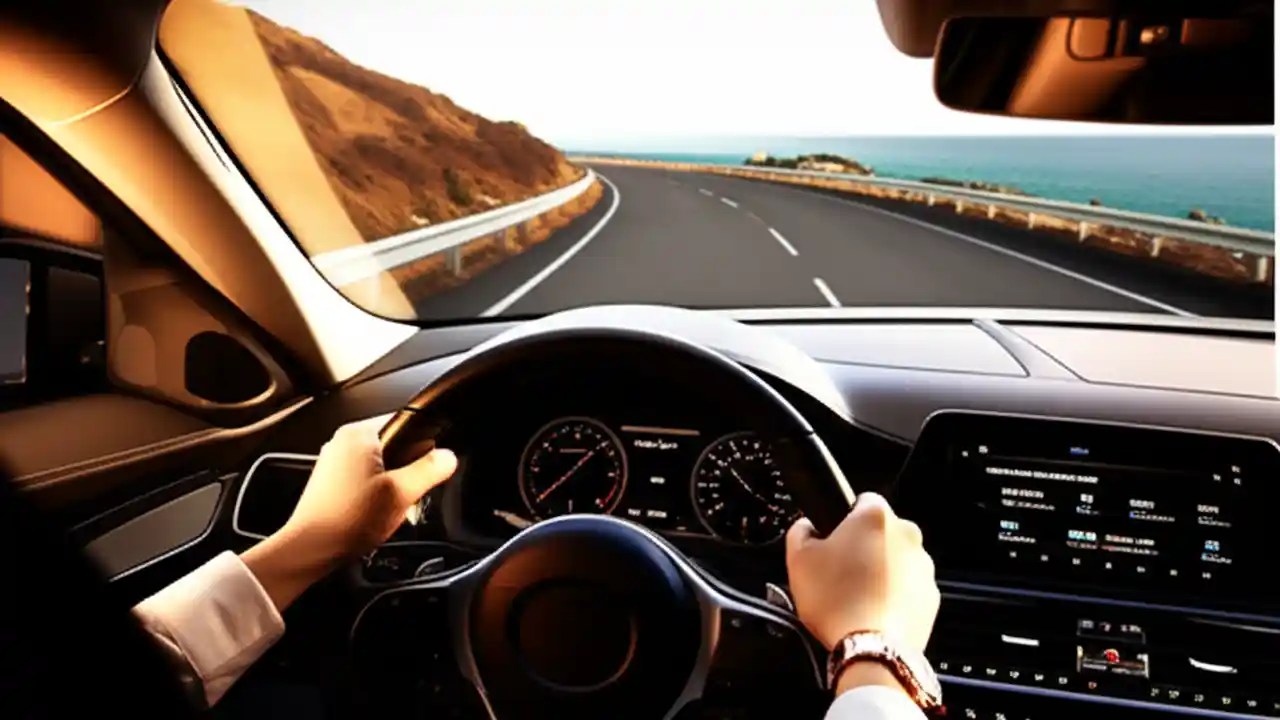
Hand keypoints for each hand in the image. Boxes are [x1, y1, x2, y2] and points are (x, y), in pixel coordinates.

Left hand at [283, 416, 456, 559]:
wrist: (311, 550)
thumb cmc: (347, 520)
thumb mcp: (401, 493)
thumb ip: (430, 470)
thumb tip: (448, 457)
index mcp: (359, 433)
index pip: (406, 423)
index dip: (423, 447)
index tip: (423, 470)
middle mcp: (343, 441)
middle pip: (395, 446)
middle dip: (406, 471)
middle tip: (403, 495)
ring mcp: (335, 461)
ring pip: (382, 465)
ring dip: (391, 484)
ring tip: (386, 507)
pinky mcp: (331, 480)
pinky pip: (366, 478)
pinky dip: (375, 493)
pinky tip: (372, 512)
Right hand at [785, 492, 938, 653]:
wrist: (872, 650)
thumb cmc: (836, 601)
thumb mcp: (798, 559)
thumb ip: (800, 530)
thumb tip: (806, 526)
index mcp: (875, 516)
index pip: (860, 500)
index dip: (842, 519)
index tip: (831, 539)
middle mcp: (906, 535)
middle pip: (880, 532)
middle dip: (861, 547)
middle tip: (838, 572)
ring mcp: (923, 566)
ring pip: (896, 560)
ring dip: (879, 572)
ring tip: (854, 597)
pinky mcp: (931, 596)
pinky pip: (908, 588)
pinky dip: (893, 596)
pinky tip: (872, 612)